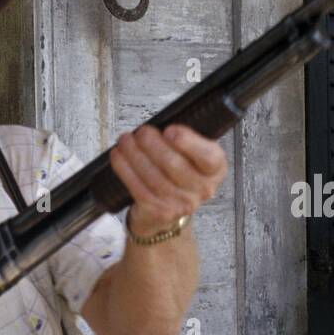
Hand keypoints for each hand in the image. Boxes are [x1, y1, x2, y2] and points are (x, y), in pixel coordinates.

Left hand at [108, 124, 227, 237]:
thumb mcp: (191, 153)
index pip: (208, 157)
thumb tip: (159, 123)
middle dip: (152, 144)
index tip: (170, 131)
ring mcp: (182, 203)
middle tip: (142, 132)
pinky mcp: (160, 211)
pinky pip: (138, 187)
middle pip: (174, 164)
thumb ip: (184, 138)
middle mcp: (203, 188)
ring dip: (134, 154)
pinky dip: (125, 168)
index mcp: (215, 168)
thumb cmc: (180, 172)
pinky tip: (119, 156)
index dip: (189, 143)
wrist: (169, 208)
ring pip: (152, 175)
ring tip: (125, 140)